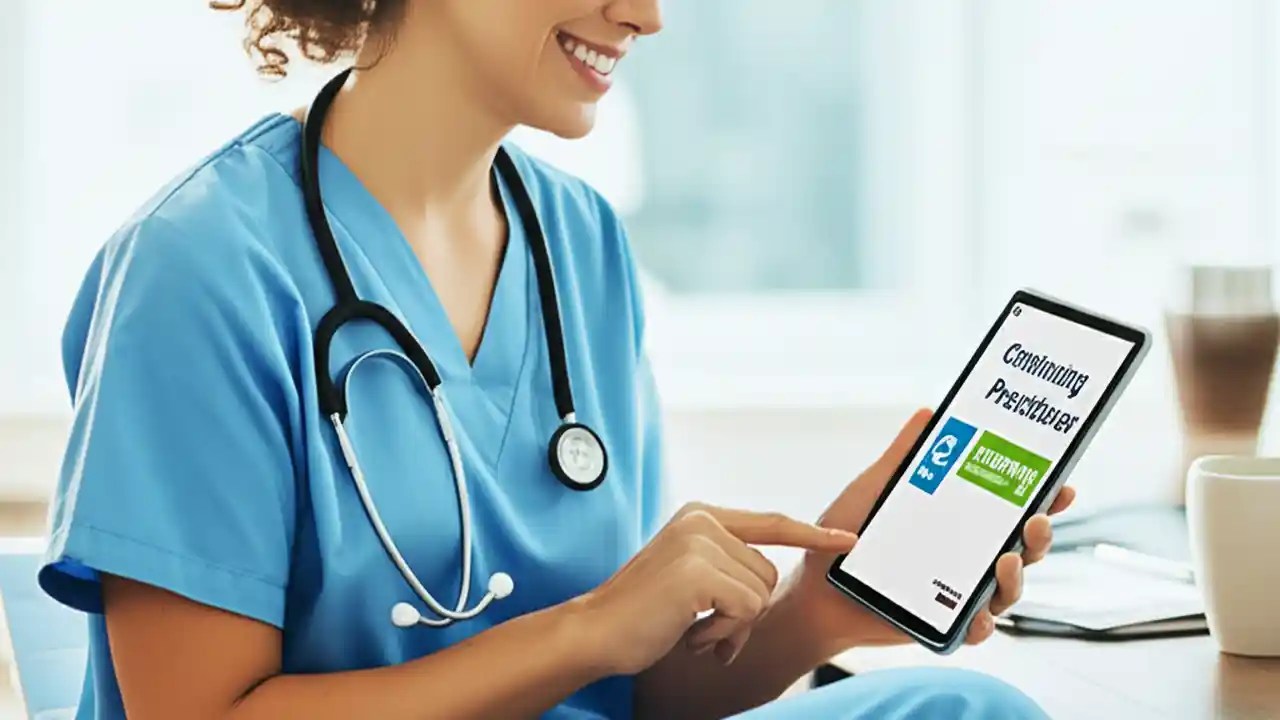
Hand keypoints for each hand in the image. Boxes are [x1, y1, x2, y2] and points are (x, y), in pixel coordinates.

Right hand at [577, 504, 857, 674]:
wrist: (597, 631)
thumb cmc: (642, 613)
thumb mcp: (689, 577)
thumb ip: (726, 566)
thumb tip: (766, 586)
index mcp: (700, 516)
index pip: (771, 522)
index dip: (811, 535)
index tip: (847, 540)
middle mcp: (701, 520)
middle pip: (769, 571)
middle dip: (745, 610)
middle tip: (705, 626)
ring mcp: (699, 542)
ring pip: (760, 593)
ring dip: (733, 625)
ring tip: (693, 628)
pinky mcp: (697, 571)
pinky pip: (746, 609)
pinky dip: (724, 632)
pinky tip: (690, 633)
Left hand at [786, 408, 1075, 650]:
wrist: (815, 585)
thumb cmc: (847, 534)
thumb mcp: (876, 486)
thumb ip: (904, 454)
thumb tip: (928, 413)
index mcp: (960, 522)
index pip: (1012, 509)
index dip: (1044, 499)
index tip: (1061, 485)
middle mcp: (967, 557)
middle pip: (1023, 549)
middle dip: (1040, 535)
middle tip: (1037, 519)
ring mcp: (957, 592)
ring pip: (1007, 590)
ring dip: (1016, 577)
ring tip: (1006, 560)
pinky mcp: (941, 623)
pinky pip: (973, 630)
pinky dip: (980, 624)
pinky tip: (977, 614)